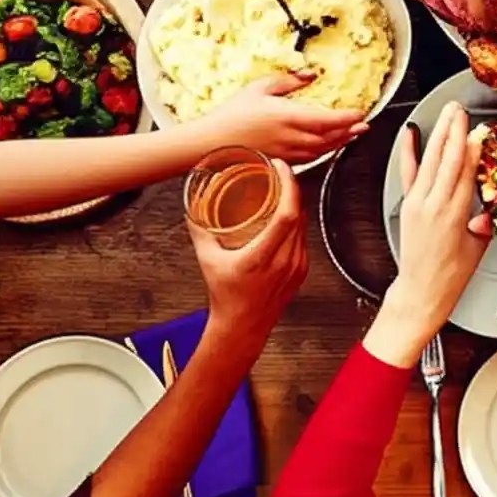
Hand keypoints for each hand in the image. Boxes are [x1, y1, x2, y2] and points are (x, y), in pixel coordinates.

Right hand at [188, 160, 307, 347]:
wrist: (243, 326)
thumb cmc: (227, 298)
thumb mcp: (207, 260)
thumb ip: (199, 231)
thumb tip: (192, 208)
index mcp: (262, 257)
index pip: (287, 215)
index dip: (289, 186)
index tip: (282, 170)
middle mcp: (284, 261)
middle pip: (298, 213)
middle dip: (292, 187)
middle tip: (281, 172)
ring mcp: (296, 266)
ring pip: (303, 224)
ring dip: (295, 203)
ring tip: (284, 187)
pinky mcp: (301, 270)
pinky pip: (304, 237)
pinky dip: (296, 221)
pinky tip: (288, 213)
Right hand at [196, 71, 367, 163]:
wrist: (213, 143)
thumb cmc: (233, 115)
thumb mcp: (260, 88)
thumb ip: (289, 81)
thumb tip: (311, 75)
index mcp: (288, 116)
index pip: (327, 119)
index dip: (347, 118)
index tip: (360, 113)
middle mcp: (291, 138)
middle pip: (330, 137)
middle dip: (349, 131)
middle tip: (363, 125)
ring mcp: (288, 153)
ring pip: (322, 150)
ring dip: (340, 142)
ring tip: (352, 134)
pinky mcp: (282, 163)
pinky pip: (310, 158)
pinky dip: (324, 151)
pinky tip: (328, 145)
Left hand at [365, 102, 491, 366]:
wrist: (421, 292)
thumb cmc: (450, 275)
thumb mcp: (477, 248)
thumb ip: (484, 221)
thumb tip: (490, 202)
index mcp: (454, 215)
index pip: (465, 172)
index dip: (473, 147)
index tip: (480, 128)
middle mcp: (432, 205)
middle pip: (446, 159)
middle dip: (454, 131)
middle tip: (460, 108)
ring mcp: (417, 203)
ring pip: (430, 161)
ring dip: (439, 134)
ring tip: (446, 114)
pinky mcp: (407, 205)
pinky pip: (408, 172)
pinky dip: (408, 152)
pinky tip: (410, 134)